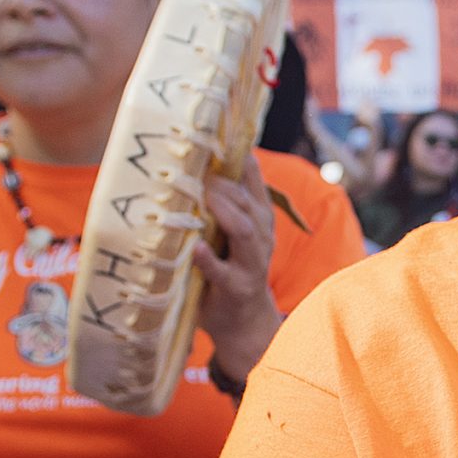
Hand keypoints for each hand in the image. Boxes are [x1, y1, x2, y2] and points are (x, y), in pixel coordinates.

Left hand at [193, 155, 282, 382]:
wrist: (245, 322)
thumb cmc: (231, 269)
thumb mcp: (235, 233)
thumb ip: (226, 203)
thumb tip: (202, 163)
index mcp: (259, 219)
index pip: (253, 180)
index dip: (241, 157)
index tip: (218, 134)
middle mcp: (261, 237)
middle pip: (246, 202)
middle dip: (224, 183)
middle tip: (196, 167)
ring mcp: (251, 263)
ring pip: (243, 230)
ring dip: (222, 210)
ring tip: (201, 195)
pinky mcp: (235, 288)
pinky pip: (222, 271)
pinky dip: (208, 259)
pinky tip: (196, 247)